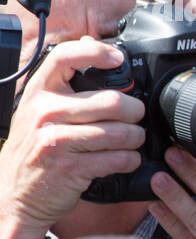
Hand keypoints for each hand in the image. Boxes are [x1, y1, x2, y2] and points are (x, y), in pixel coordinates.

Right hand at [0, 37, 144, 238]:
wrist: (15, 195)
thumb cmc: (35, 150)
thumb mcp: (40, 111)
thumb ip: (64, 84)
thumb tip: (89, 43)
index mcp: (39, 93)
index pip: (64, 58)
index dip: (96, 53)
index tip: (117, 59)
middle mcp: (45, 113)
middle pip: (112, 101)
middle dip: (135, 112)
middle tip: (135, 118)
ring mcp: (57, 141)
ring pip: (121, 132)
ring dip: (136, 138)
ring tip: (132, 140)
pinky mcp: (71, 167)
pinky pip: (119, 159)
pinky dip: (130, 160)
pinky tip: (124, 159)